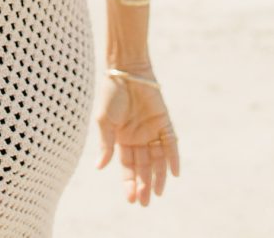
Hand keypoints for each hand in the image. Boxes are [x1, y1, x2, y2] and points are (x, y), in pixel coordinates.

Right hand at [94, 63, 179, 205]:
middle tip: (144, 202)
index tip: (130, 199)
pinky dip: (173, 158)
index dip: (129, 183)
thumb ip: (106, 145)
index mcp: (122, 139)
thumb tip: (99, 168)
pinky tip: (174, 173)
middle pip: (143, 166)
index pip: (127, 167)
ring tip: (157, 193)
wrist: (126, 71)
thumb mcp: (105, 121)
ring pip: (157, 159)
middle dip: (143, 184)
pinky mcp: (164, 122)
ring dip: (158, 176)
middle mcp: (138, 138)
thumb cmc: (111, 94)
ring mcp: (152, 131)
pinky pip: (171, 144)